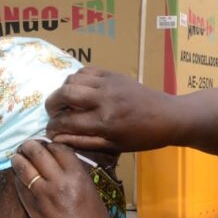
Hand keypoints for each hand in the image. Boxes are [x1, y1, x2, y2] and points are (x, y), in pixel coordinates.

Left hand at [12, 139, 120, 217]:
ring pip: (23, 168)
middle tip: (27, 145)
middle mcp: (60, 183)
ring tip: (18, 157)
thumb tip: (62, 165)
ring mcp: (44, 197)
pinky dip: (17, 179)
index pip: (59, 148)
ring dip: (19, 159)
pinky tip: (18, 177)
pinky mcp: (33, 211)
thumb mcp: (92, 194)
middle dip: (30, 145)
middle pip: (38, 152)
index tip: (47, 145)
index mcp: (79, 178)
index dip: (51, 144)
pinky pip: (20, 188)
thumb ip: (77, 177)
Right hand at [45, 67, 181, 152]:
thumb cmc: (142, 137)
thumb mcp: (114, 146)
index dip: (53, 127)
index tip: (50, 131)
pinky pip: (86, 71)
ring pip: (72, 79)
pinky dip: (77, 80)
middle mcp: (104, 100)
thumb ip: (84, 141)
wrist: (168, 116)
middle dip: (52, 105)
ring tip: (65, 102)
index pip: (67, 122)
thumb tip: (57, 138)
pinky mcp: (113, 74)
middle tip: (52, 113)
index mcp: (105, 122)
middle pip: (64, 94)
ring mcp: (108, 83)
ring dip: (63, 90)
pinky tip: (80, 90)